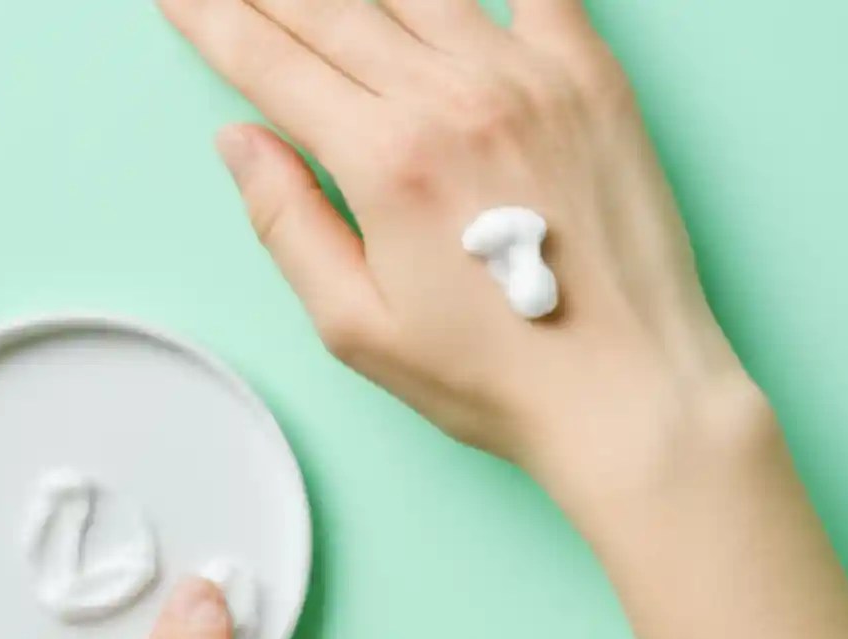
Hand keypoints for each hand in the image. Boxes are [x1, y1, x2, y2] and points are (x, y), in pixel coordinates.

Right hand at [158, 0, 762, 511]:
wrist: (633, 391)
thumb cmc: (498, 374)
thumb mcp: (358, 327)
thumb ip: (287, 222)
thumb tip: (239, 140)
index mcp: (387, 161)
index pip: (272, 64)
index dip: (214, 21)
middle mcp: (454, 98)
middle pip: (332, 9)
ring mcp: (530, 77)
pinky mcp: (592, 77)